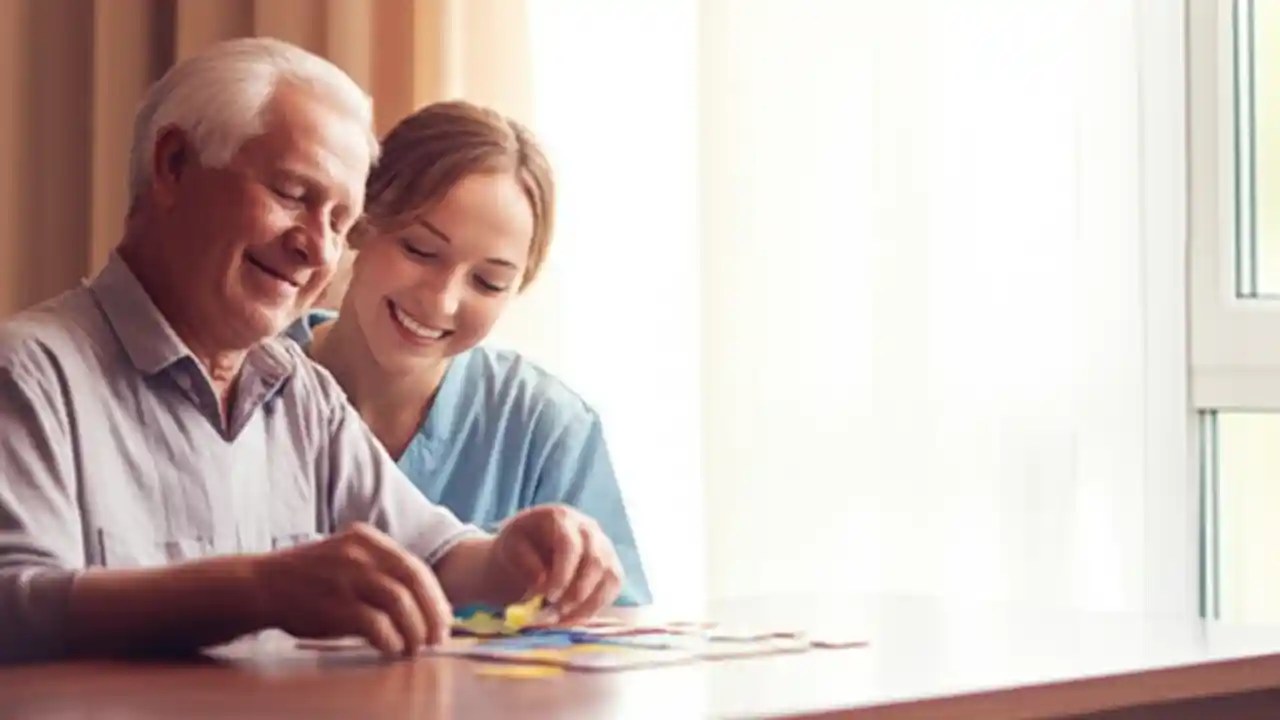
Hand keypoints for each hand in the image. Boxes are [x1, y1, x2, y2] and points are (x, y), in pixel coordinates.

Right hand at [249, 523, 451, 656]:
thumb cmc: (308, 578)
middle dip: (432, 613)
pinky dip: (390, 639)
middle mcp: (360, 553)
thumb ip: (379, 571)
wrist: (260, 584)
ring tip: (415, 648)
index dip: (435, 595)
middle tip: (437, 638)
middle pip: (414, 582)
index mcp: (366, 539)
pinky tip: (392, 650)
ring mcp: (346, 577)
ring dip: (414, 630)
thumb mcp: (346, 558)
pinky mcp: (333, 604)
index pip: (415, 566)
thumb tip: (420, 604)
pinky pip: (376, 624)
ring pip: (400, 602)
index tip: (443, 618)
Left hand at [489, 505, 623, 623]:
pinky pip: (612, 590)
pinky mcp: (611, 567)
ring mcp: (605, 547)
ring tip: (559, 621)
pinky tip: (570, 619)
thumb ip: (523, 561)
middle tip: (554, 615)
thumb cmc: (518, 545)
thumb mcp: (508, 546)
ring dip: (586, 605)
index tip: (549, 597)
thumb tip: (543, 582)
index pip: (570, 545)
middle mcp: (590, 528)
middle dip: (575, 594)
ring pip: (609, 578)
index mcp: (562, 517)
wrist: (530, 548)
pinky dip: (593, 608)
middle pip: (595, 562)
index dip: (563, 574)